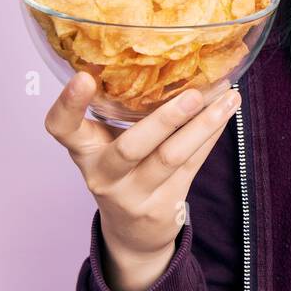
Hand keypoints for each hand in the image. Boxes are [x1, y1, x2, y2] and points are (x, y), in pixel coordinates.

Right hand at [44, 71, 239, 290]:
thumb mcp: (107, 145)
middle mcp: (103, 174)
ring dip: (203, 126)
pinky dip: (211, 136)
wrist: (131, 234)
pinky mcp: (162, 206)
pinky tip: (226, 113)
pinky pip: (192, 166)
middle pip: (131, 147)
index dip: (68, 104)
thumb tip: (161, 56)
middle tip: (194, 94)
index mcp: (84, 151)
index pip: (61, 128)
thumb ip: (122, 111)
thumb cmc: (121, 173)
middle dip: (165, 120)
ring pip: (170, 158)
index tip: (83, 77)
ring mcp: (132, 194)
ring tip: (228, 98)